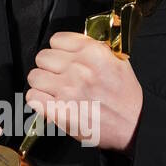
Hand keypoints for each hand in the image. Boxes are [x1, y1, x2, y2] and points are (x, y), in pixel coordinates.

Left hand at [25, 31, 142, 152]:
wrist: (133, 125)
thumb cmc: (126, 97)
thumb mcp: (119, 62)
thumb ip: (96, 48)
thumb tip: (75, 44)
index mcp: (93, 52)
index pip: (56, 39)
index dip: (59, 50)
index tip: (63, 58)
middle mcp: (78, 68)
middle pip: (42, 57)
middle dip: (49, 66)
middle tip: (59, 76)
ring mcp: (67, 90)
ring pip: (34, 76)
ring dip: (41, 84)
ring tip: (53, 90)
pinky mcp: (59, 111)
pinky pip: (32, 97)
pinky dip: (38, 100)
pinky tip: (49, 102)